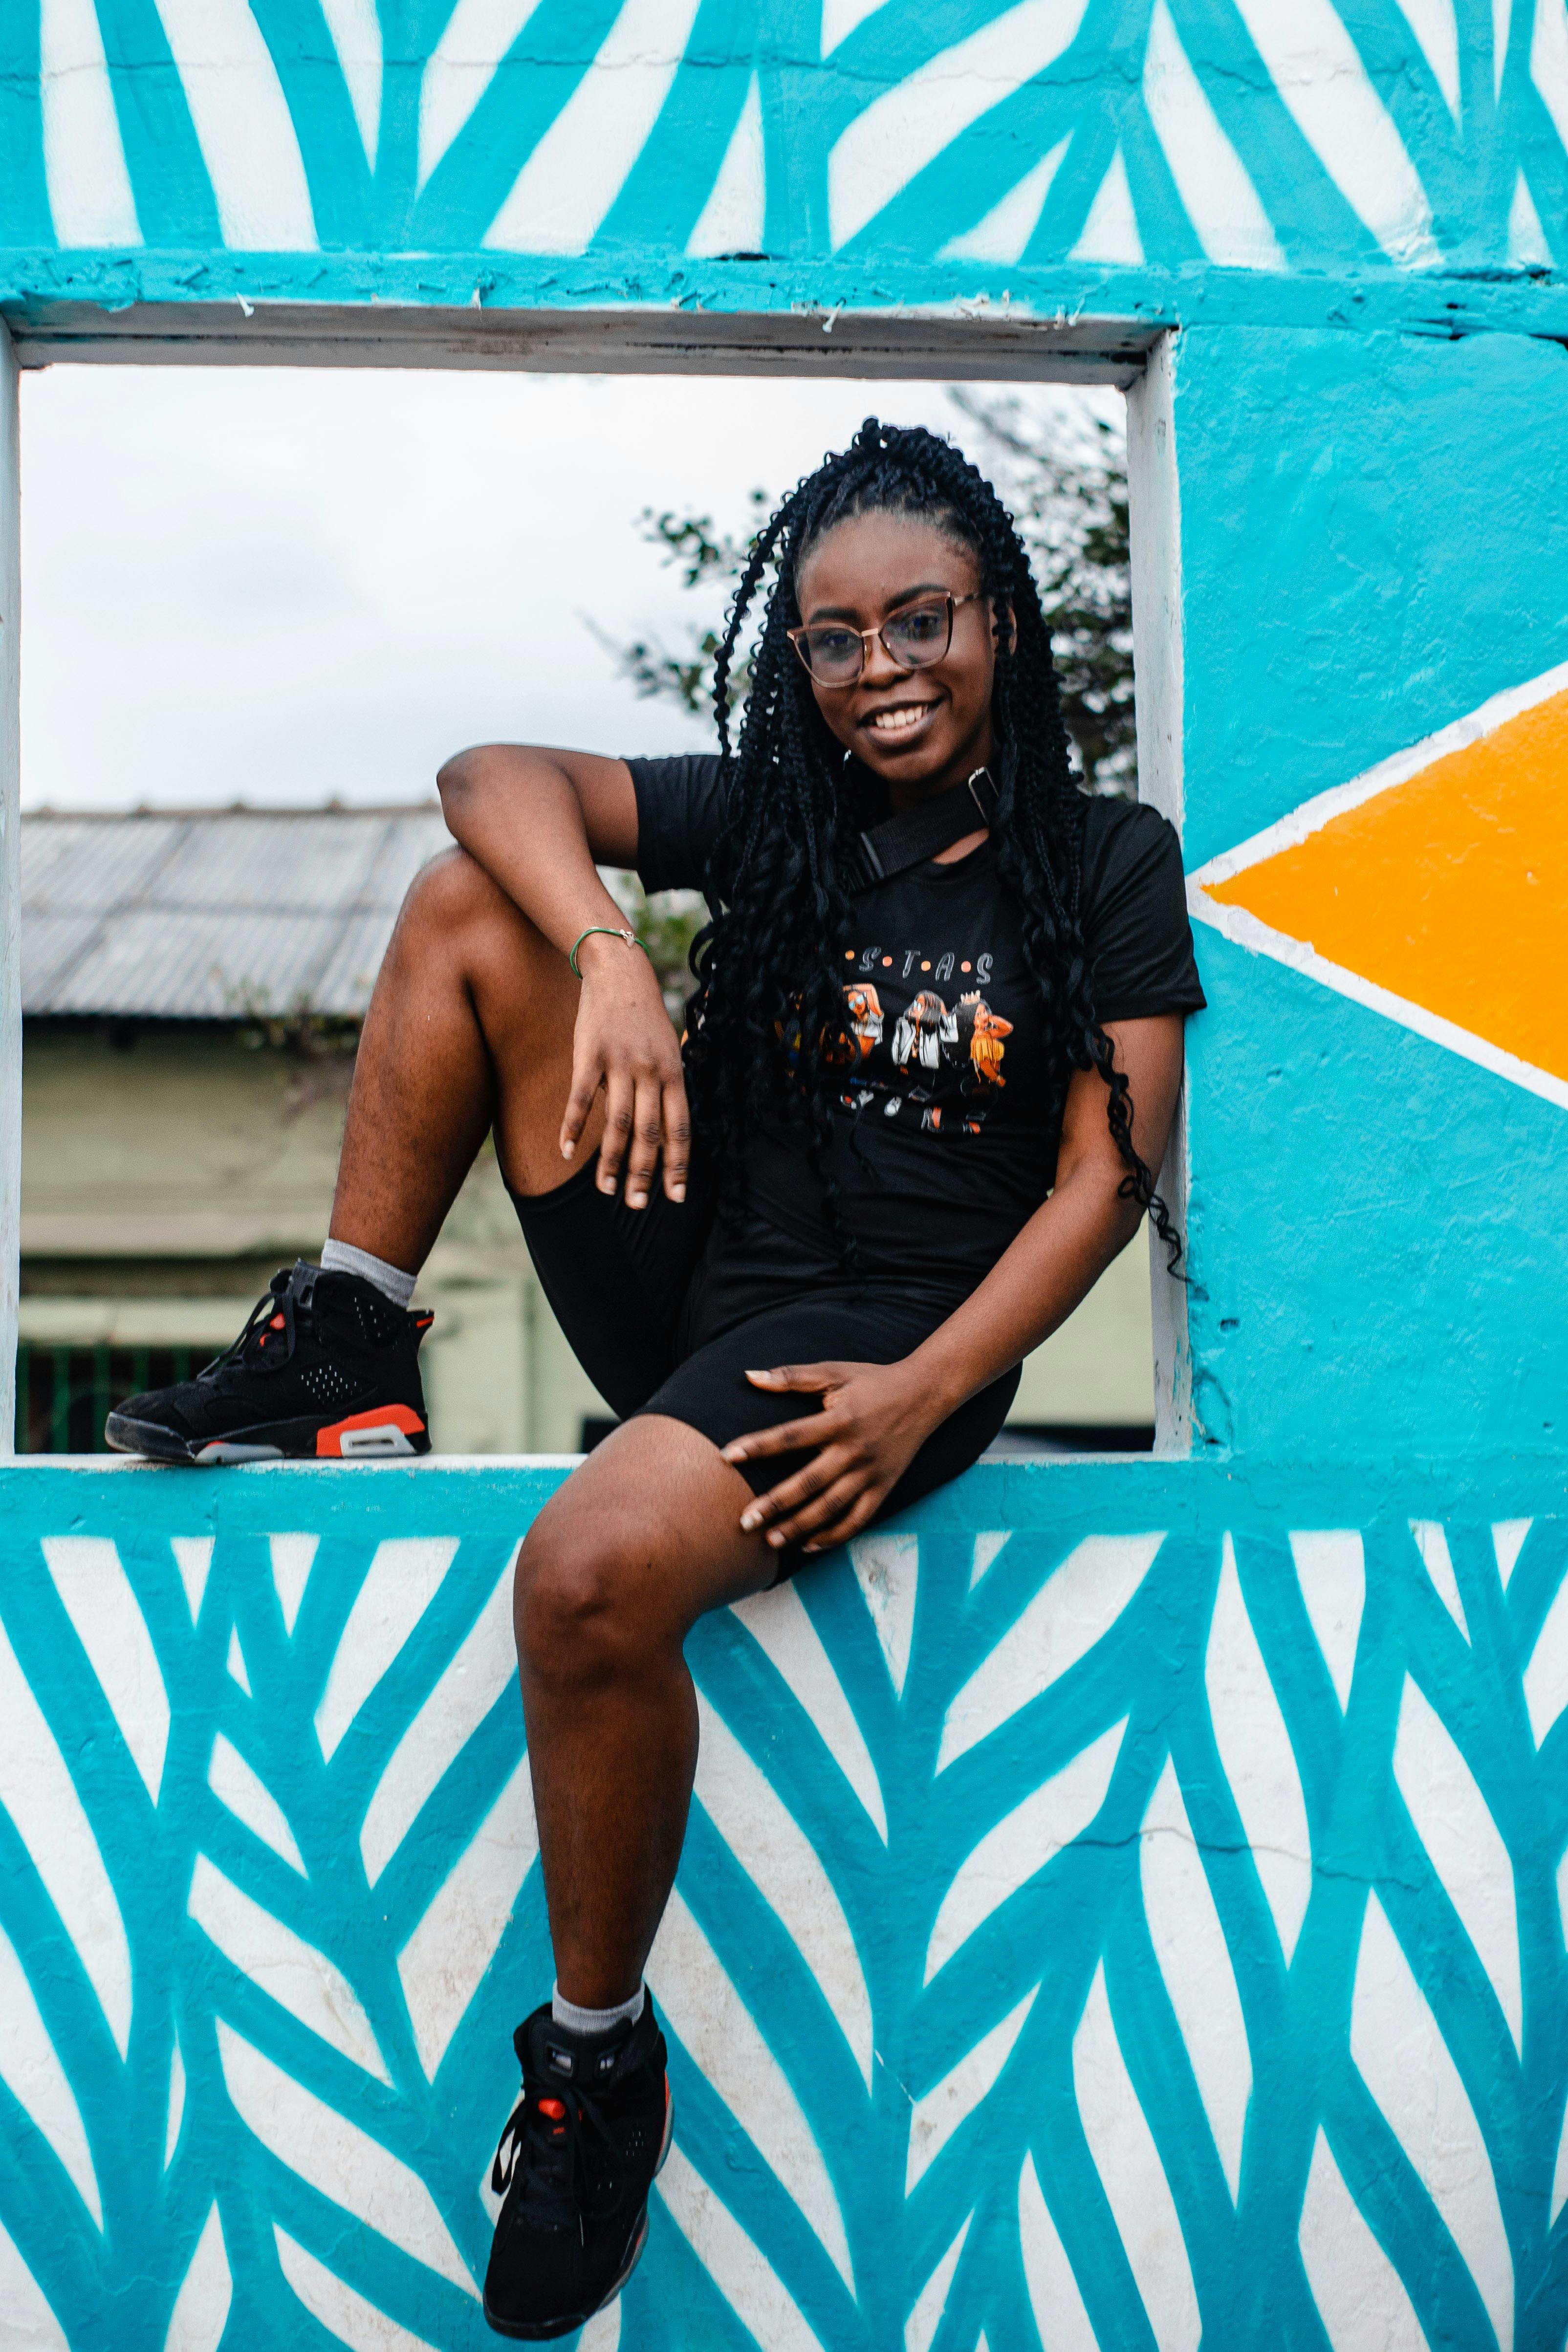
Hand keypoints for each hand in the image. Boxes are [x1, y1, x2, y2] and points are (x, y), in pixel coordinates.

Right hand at [561, 936, 689, 1209]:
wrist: (620, 973)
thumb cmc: (645, 1017)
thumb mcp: (668, 1049)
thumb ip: (666, 1087)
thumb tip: (662, 1129)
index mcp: (674, 1074)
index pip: (679, 1129)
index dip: (678, 1164)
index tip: (676, 1196)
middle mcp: (651, 1072)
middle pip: (648, 1133)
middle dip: (643, 1174)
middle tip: (636, 1206)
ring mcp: (620, 1064)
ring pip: (616, 1123)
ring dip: (610, 1161)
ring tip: (605, 1190)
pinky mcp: (590, 1056)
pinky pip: (581, 1099)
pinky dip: (572, 1128)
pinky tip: (567, 1153)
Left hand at [721, 1359, 940, 1555]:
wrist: (924, 1394)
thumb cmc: (872, 1381)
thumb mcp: (834, 1372)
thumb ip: (791, 1376)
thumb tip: (748, 1375)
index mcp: (840, 1419)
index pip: (791, 1436)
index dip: (758, 1445)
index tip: (726, 1456)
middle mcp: (855, 1450)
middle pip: (809, 1483)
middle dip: (775, 1504)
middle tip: (744, 1522)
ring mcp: (871, 1473)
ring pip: (832, 1508)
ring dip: (800, 1526)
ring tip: (770, 1540)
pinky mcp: (884, 1488)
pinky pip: (858, 1520)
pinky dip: (834, 1536)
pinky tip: (809, 1545)